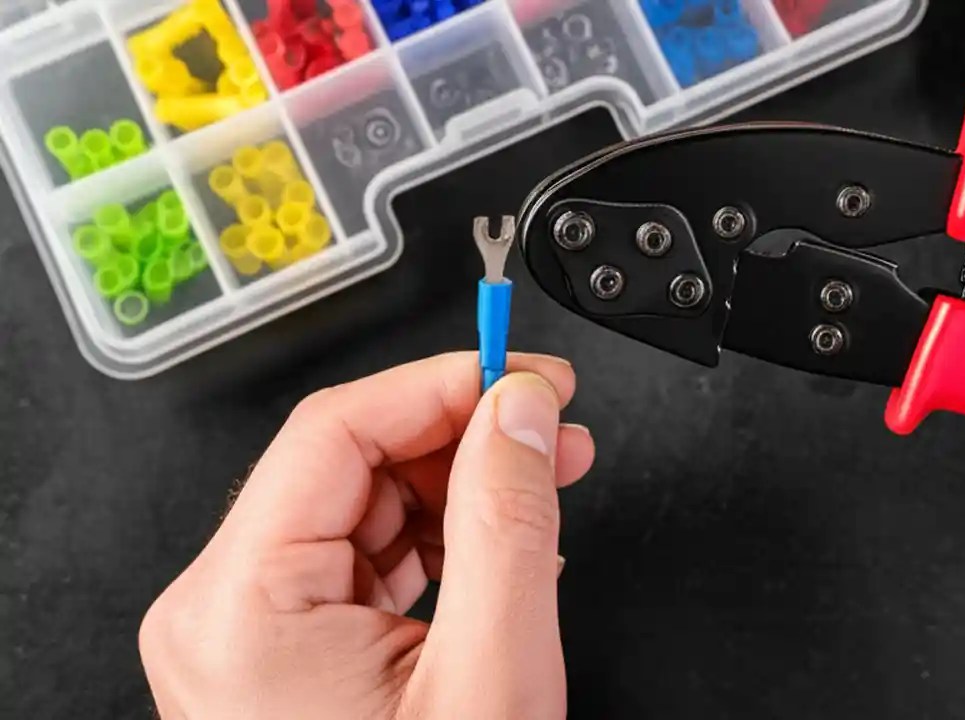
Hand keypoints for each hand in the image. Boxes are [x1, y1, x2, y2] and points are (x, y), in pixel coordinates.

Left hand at [138, 352, 594, 718]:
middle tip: (551, 422)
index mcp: (239, 606)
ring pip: (362, 508)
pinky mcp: (284, 651)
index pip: (336, 432)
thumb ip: (507, 522)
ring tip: (544, 481)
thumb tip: (519, 411)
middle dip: (462, 435)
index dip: (442, 383)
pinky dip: (440, 542)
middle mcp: (222, 610)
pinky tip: (501, 540)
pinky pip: (365, 561)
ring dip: (459, 486)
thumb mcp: (490, 673)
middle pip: (348, 464)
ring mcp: (249, 633)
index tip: (523, 372)